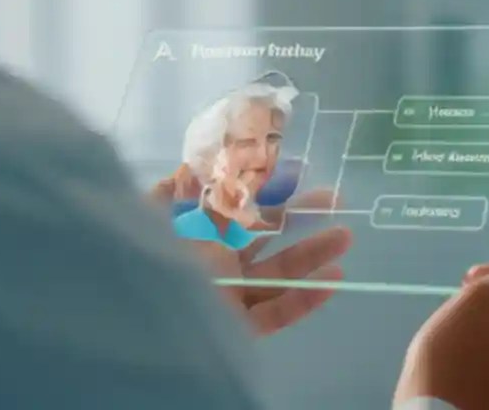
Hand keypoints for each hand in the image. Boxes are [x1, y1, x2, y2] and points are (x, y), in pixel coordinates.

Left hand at [150, 178, 352, 335]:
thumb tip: (208, 159)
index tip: (296, 171)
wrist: (142, 329)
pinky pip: (274, 313)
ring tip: (346, 236)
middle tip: (334, 198)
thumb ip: (207, 196)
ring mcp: (225, 297)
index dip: (262, 186)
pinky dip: (304, 298)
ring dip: (311, 254)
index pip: (231, 203)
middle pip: (259, 236)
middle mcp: (208, 263)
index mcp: (191, 231)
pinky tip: (334, 279)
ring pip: (274, 274)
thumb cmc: (161, 265)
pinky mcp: (237, 329)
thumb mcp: (184, 223)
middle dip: (296, 216)